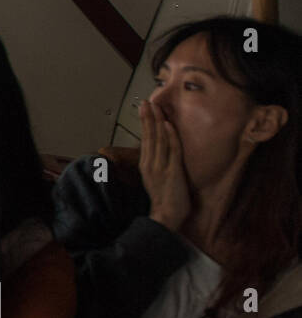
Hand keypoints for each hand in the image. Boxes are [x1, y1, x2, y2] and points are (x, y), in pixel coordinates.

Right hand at [139, 100, 191, 231]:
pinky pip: (172, 150)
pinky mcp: (172, 171)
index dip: (145, 122)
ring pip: (159, 139)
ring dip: (158, 121)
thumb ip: (156, 163)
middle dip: (148, 117)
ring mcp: (160, 167)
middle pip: (149, 136)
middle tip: (146, 102)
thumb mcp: (156, 178)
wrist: (167, 215)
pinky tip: (168, 124)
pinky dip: (170, 136)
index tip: (144, 108)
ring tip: (156, 107)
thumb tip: (159, 150)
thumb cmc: (165, 199)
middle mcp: (150, 163)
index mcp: (146, 164)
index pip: (145, 138)